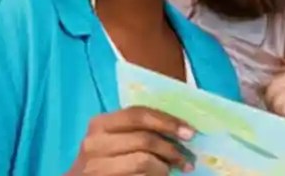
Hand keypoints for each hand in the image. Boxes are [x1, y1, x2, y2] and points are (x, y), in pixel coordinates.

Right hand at [67, 106, 195, 174]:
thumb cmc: (104, 160)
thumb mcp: (114, 140)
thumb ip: (138, 130)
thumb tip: (181, 129)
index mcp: (100, 124)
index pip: (138, 114)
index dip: (167, 122)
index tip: (190, 132)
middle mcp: (94, 143)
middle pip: (145, 139)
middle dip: (172, 149)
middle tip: (187, 160)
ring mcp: (96, 167)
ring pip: (144, 161)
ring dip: (164, 167)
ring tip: (170, 171)